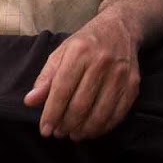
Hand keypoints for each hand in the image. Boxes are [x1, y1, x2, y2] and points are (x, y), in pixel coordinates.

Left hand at [24, 16, 141, 140]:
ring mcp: (120, 74)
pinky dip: (104, 127)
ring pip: (100, 112)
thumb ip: (46, 78)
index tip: (45, 130)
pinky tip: (92, 130)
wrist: (120, 28)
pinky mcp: (133, 84)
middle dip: (67, 124)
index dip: (52, 113)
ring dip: (85, 130)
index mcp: (79, 52)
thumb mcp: (61, 53)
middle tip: (59, 133)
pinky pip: (118, 113)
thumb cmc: (86, 43)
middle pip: (81, 104)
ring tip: (74, 134)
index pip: (62, 90)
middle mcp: (101, 62)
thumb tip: (30, 102)